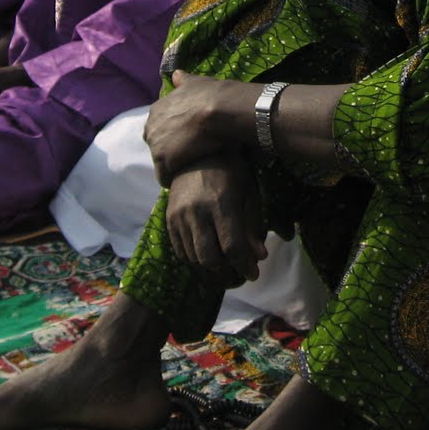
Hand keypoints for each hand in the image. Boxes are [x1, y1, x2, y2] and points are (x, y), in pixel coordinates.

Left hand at [145, 74, 235, 184]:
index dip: (173, 132)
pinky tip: (186, 177)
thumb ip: (183, 80)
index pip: (158, 126)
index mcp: (156, 110)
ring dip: (173, 164)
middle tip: (190, 151)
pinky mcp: (164, 162)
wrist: (219, 110)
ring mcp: (155, 146)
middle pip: (157, 144)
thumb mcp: (195, 82)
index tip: (186, 136)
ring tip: (190, 166)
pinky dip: (173, 178)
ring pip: (160, 161)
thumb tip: (175, 73)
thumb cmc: (210, 94)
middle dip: (170, 149)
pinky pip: (164, 176)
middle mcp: (150, 127)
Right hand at [164, 154, 266, 286]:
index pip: (232, 247)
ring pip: (194, 259)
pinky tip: (209, 263)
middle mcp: (197, 212)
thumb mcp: (249, 193)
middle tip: (239, 277)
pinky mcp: (169, 219)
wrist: (198, 152)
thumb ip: (253, 225)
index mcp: (222, 204)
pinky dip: (195, 262)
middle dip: (227, 274)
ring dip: (211, 272)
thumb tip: (259, 257)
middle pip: (210, 259)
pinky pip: (180, 251)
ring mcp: (180, 216)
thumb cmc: (231, 171)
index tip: (253, 275)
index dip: (244, 266)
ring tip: (226, 274)